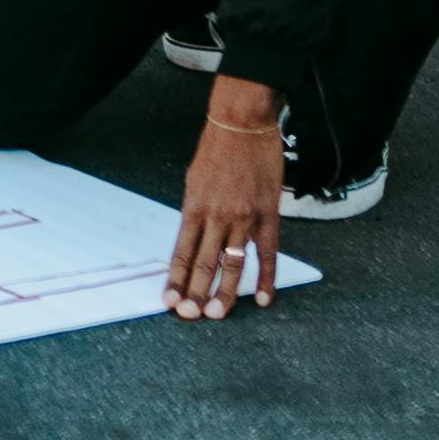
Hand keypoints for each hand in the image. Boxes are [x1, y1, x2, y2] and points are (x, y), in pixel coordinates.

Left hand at [168, 78, 287, 318]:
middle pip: (204, 263)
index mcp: (193, 207)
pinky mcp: (268, 213)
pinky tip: (264, 299)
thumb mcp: (193, 180)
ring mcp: (244, 216)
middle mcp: (216, 215)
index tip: (169, 302)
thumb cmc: (215, 149)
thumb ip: (195, 212)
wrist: (242, 123)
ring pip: (233, 263)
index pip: (181, 253)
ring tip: (219, 314)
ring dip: (226, 292)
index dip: (175, 280)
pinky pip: (268, 252)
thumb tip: (193, 239)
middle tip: (192, 317)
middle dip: (196, 293)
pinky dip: (267, 278)